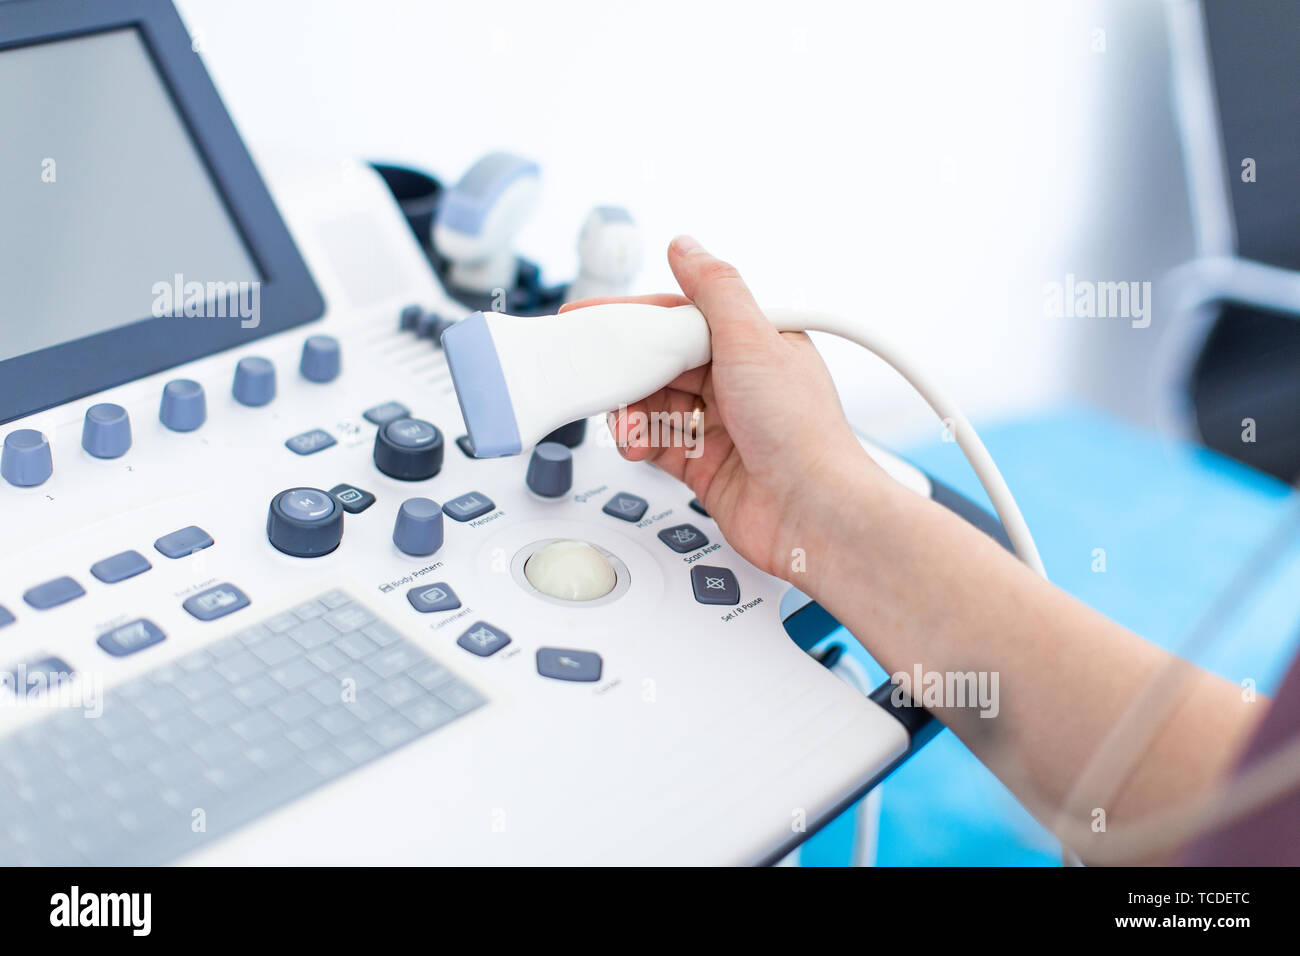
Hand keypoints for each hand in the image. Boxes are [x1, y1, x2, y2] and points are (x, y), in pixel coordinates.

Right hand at [560, 236, 880, 581]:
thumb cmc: (802, 432)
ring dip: (632, 410)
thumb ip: (715, 289)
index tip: (592, 314)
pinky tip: (638, 444)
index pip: (683, 317)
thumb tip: (686, 245)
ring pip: (653, 402)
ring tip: (628, 422)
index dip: (637, 317)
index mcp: (756, 341)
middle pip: (662, 361)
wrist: (813, 514)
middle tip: (599, 374)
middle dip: (629, 370)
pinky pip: (655, 441)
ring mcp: (722, 423)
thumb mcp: (753, 341)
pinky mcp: (705, 463)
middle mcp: (739, 380)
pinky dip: (639, 440)